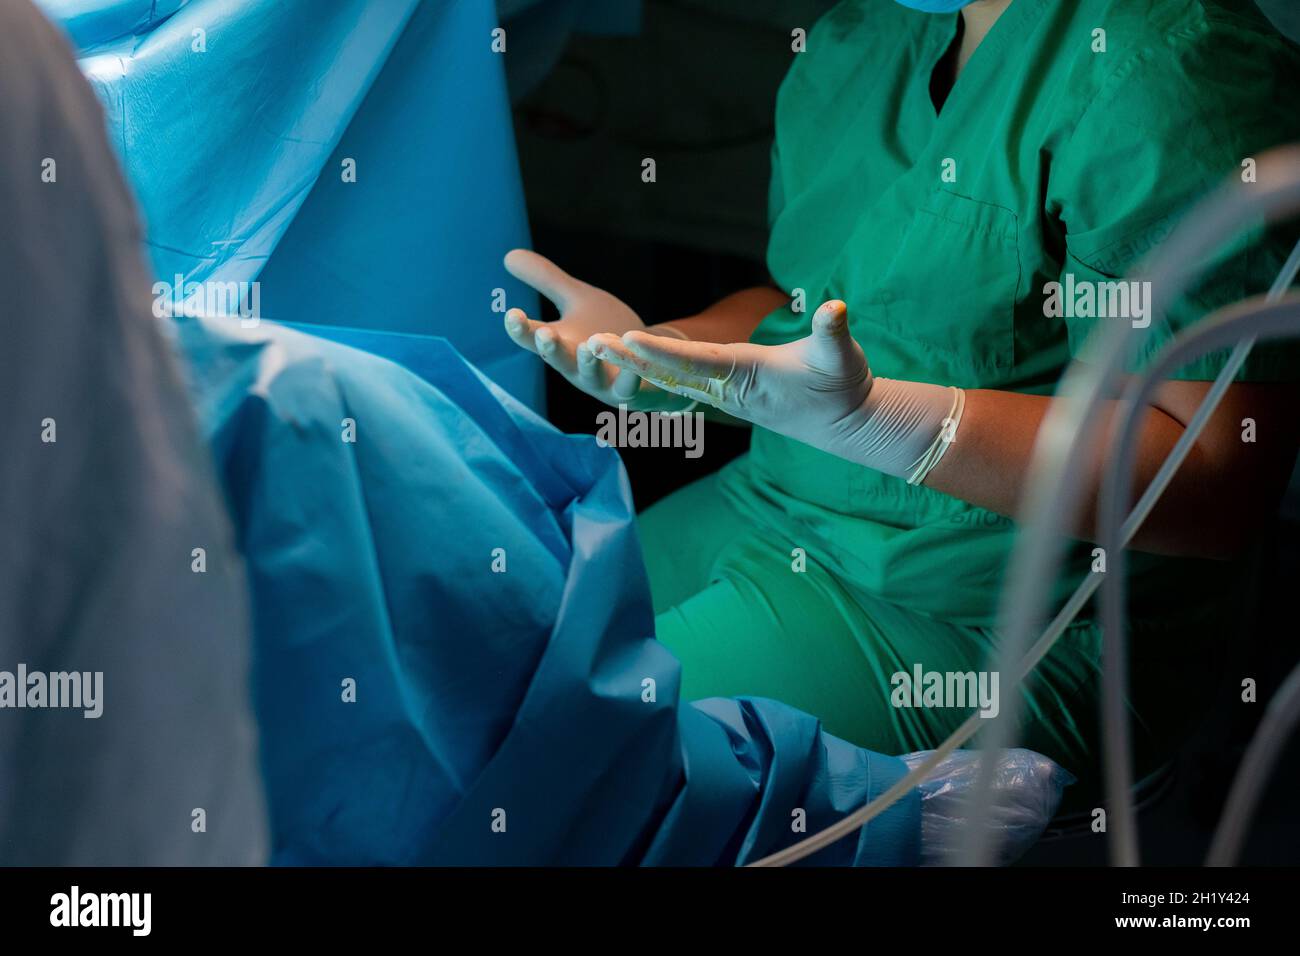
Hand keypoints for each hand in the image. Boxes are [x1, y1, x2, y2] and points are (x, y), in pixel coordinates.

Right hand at [503, 249, 693, 411]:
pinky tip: (632, 368)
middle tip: (544, 334)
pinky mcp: (624, 390)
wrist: (642, 357)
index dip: (521, 328)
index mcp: (558, 342)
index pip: (532, 337)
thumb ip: (546, 279)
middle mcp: (573, 364)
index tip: (512, 314)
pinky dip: (629, 377)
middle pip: (557, 358)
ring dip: (587, 362)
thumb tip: (509, 255)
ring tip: (586, 346)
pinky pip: (627, 387)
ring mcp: (598, 380)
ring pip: (589, 374)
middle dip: (550, 348)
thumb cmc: (603, 327)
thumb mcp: (575, 298)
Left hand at [589, 300, 874, 457]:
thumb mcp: (843, 357)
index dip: (662, 351)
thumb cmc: (842, 386)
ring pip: (668, 379)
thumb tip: (835, 308)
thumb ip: (834, 332)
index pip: (697, 361)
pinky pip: (679, 384)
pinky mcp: (723, 393)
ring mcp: (722, 394)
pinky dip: (650, 371)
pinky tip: (625, 361)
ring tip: (597, 346)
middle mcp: (727, 387)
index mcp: (747, 374)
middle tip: (591, 342)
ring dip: (633, 365)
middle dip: (631, 360)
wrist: (841, 423)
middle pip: (670, 372)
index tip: (630, 339)